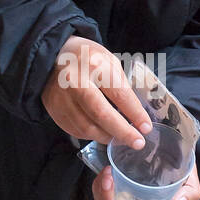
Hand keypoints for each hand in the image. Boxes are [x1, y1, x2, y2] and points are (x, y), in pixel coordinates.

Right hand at [41, 34, 152, 149]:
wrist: (53, 57)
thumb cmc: (87, 58)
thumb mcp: (109, 62)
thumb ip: (121, 86)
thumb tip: (135, 115)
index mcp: (94, 65)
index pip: (118, 94)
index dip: (135, 113)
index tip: (146, 127)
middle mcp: (75, 82)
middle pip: (101, 114)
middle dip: (123, 132)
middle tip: (138, 143)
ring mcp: (62, 98)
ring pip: (88, 128)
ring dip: (108, 137)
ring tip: (122, 139)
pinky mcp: (55, 111)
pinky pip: (77, 131)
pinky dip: (93, 135)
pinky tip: (103, 133)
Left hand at [91, 160, 199, 199]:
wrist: (171, 147)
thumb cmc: (182, 169)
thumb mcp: (190, 182)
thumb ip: (187, 194)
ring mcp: (125, 197)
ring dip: (103, 196)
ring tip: (107, 178)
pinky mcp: (115, 185)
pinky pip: (102, 190)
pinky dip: (100, 184)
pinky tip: (106, 173)